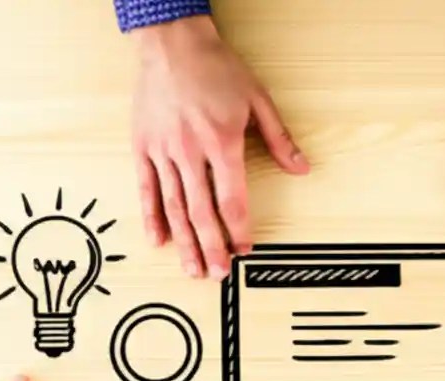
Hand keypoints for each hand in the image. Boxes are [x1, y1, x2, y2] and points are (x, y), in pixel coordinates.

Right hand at [131, 16, 308, 279]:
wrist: (172, 43)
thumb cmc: (215, 68)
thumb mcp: (257, 99)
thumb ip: (280, 138)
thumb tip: (302, 167)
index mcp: (221, 141)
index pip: (231, 198)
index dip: (238, 228)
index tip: (244, 249)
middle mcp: (190, 151)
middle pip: (201, 210)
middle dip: (211, 246)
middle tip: (218, 274)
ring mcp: (163, 151)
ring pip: (174, 206)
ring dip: (185, 241)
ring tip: (192, 269)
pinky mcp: (142, 147)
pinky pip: (146, 188)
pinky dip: (151, 216)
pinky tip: (158, 240)